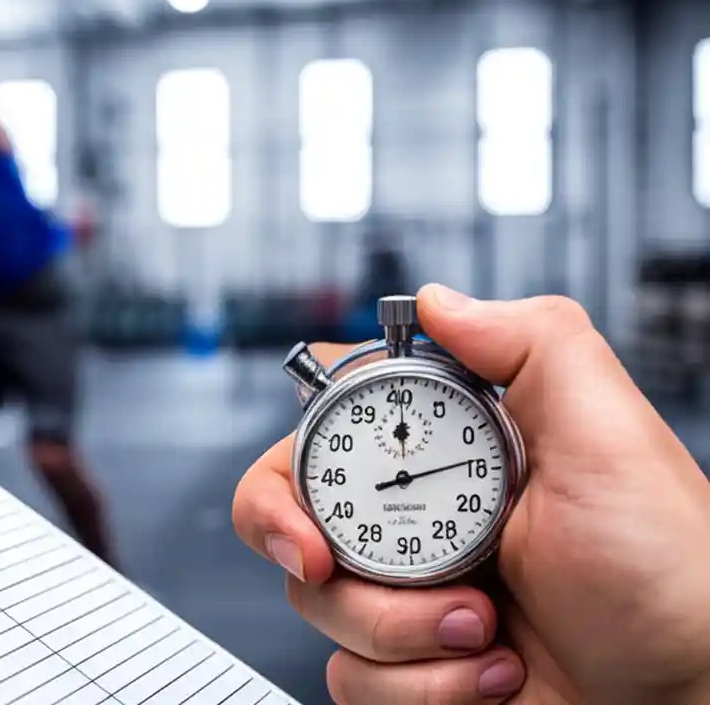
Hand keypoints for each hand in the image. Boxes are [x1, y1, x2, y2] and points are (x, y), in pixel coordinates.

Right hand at [233, 285, 709, 703]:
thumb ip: (532, 344)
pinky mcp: (415, 672)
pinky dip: (422, 690)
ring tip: (485, 631)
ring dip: (401, 634)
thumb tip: (436, 300)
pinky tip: (492, 674)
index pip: (325, 433)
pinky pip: (354, 678)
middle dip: (327, 565)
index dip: (294, 468)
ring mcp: (413, 601)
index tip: (312, 515)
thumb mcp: (611, 439)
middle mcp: (419, 522)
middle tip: (347, 572)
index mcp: (453, 455)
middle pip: (294, 524)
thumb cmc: (674, 576)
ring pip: (320, 610)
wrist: (692, 700)